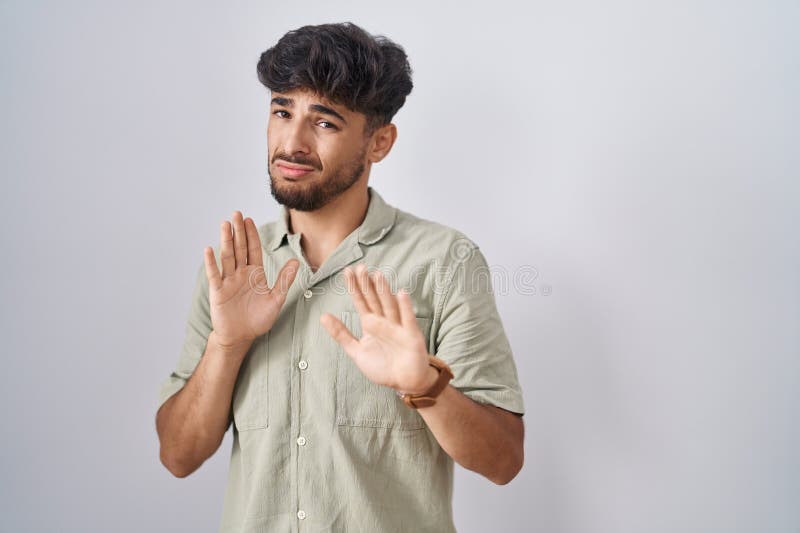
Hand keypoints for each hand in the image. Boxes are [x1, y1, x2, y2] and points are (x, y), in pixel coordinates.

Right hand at [204, 211, 299, 348]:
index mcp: (255, 274)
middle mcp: (240, 274)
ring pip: (227, 257)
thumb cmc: (259, 319)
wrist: (242, 337)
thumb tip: (296, 261)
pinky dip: (211, 263)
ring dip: (226, 241)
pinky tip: (209, 249)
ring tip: (225, 225)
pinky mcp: (218, 292)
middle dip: (238, 232)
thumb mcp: (276, 299)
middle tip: (237, 213)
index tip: (249, 220)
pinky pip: (215, 275)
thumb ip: (284, 280)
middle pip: (239, 249)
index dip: (251, 235)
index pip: (253, 250)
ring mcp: (228, 281)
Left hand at [320, 264, 438, 394]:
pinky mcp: (411, 335)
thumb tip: (323, 316)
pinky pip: (407, 319)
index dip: (354, 287)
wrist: (404, 382)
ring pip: (389, 305)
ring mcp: (398, 327)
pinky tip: (401, 293)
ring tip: (377, 275)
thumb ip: (341, 334)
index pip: (361, 301)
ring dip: (383, 291)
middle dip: (367, 284)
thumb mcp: (357, 351)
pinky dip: (405, 307)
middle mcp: (384, 321)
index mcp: (370, 323)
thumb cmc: (382, 366)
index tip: (347, 272)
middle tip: (360, 267)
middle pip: (374, 299)